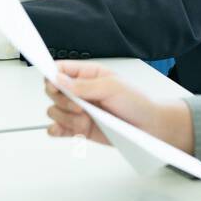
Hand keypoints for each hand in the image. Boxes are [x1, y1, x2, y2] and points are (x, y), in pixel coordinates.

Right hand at [45, 62, 193, 152]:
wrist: (148, 126)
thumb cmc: (136, 101)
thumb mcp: (112, 87)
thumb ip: (84, 85)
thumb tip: (59, 79)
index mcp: (87, 75)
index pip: (60, 70)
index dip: (52, 76)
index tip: (54, 84)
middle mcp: (80, 92)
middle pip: (52, 92)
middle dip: (62, 100)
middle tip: (80, 106)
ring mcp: (78, 111)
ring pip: (54, 111)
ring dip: (66, 117)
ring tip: (85, 119)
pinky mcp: (79, 128)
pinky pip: (58, 129)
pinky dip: (57, 130)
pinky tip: (65, 130)